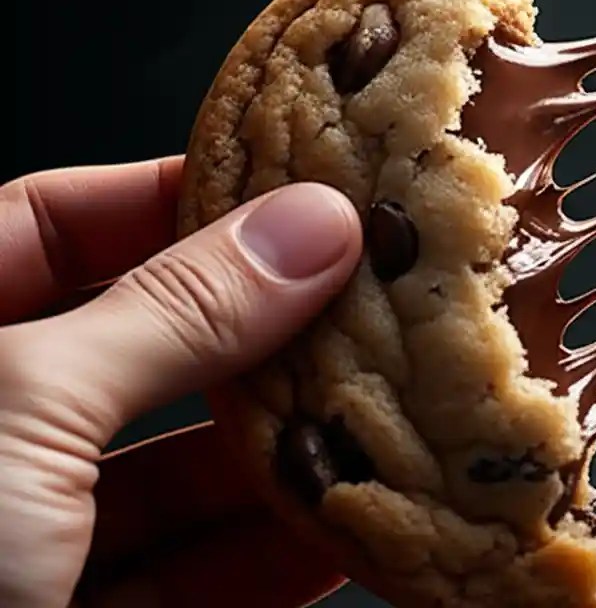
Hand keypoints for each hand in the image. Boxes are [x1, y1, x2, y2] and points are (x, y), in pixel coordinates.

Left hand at [0, 159, 363, 607]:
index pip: (53, 223)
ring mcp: (32, 543)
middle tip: (376, 297)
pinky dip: (287, 548)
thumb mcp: (20, 411)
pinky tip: (360, 516)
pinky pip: (203, 572)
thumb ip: (172, 313)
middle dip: (265, 330)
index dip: (176, 196)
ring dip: (295, 445)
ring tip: (396, 404)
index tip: (300, 188)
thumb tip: (306, 227)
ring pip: (186, 471)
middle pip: (145, 348)